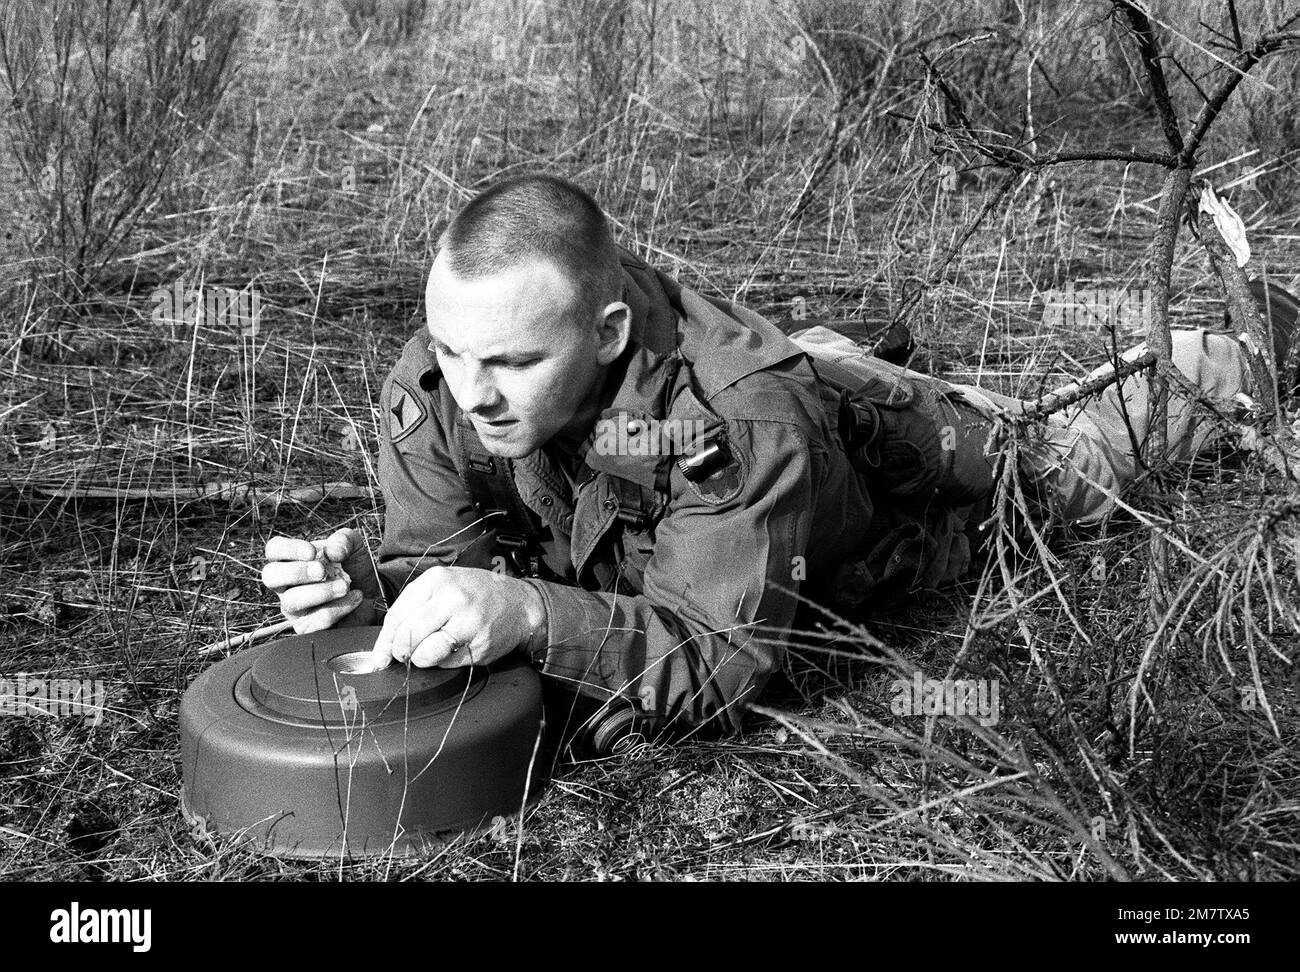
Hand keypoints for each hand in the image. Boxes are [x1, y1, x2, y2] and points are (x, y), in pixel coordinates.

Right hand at [262, 528, 381, 633]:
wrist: (375, 596)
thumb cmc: (356, 569)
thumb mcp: (354, 547)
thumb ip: (344, 539)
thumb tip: (331, 552)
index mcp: (292, 559)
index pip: (275, 549)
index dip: (289, 549)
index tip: (312, 552)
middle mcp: (286, 584)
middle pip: (270, 576)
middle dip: (297, 572)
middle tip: (322, 571)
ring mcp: (294, 607)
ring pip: (291, 601)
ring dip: (321, 592)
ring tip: (345, 586)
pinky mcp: (307, 627)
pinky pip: (314, 621)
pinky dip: (337, 608)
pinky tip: (354, 598)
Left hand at [371, 566, 546, 669]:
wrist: (520, 604)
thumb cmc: (477, 594)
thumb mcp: (445, 584)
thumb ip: (416, 606)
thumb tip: (387, 642)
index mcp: (437, 580)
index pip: (398, 615)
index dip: (385, 641)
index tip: (380, 655)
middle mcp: (453, 599)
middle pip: (408, 636)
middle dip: (400, 652)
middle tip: (403, 655)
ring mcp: (468, 623)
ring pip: (426, 654)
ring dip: (421, 659)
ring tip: (429, 652)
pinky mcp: (479, 645)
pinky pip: (448, 663)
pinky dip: (444, 662)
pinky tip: (454, 649)